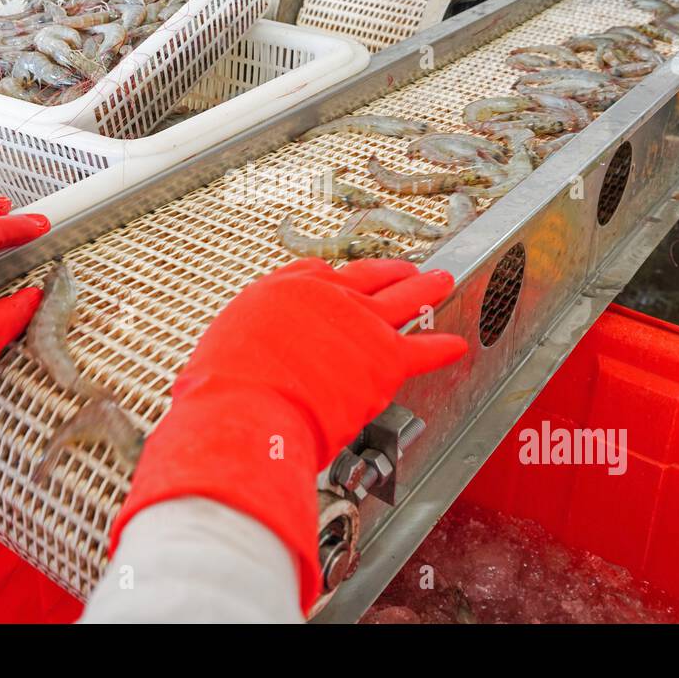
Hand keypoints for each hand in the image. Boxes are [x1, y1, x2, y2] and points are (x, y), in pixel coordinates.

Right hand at [111, 257, 467, 612]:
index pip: (318, 273)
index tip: (343, 279)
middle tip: (404, 268)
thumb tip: (237, 367)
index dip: (335, 279)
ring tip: (441, 282)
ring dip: (424, 289)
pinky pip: (422, 349)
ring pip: (400, 300)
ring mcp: (359, 323)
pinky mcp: (384, 357)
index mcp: (283, 291)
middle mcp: (325, 297)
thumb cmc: (223, 392)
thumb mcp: (222, 351)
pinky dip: (441, 348)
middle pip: (366, 277)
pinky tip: (456, 345)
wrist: (247, 409)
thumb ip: (244, 349)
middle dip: (387, 273)